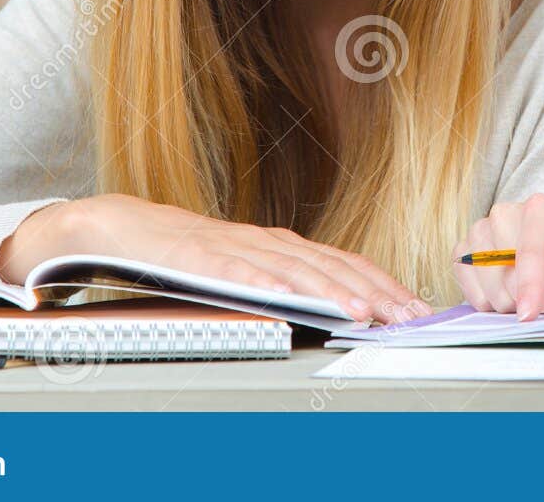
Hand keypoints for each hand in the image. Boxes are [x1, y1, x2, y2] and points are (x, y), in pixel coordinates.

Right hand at [0, 194, 429, 323]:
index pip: (346, 263)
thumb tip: (338, 305)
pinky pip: (241, 272)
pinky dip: (269, 284)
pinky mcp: (205, 258)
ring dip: (335, 292)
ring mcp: (238, 248)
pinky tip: (291, 297)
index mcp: (284, 245)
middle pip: (333, 267)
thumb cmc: (192, 253)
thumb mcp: (250, 266)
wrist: (129, 227)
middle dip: (376, 292)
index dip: (383, 284)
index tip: (414, 307)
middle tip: (408, 315)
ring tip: (365, 312)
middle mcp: (269, 242)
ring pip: (297, 271)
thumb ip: (289, 281)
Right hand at [453, 194, 543, 320]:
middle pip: (502, 268)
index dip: (529, 283)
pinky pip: (469, 290)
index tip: (529, 314)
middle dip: (523, 297)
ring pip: (484, 283)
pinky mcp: (465, 253)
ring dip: (509, 304)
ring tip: (535, 294)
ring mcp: (481, 231)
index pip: (531, 247)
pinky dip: (490, 304)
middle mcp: (506, 213)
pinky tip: (512, 294)